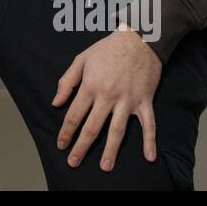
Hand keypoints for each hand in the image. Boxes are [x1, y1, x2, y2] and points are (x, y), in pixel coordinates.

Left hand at [52, 24, 161, 172]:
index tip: (61, 144)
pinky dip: (150, 141)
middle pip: (92, 127)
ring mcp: (127, 100)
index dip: (66, 132)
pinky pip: (149, 124)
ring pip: (117, 131)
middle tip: (74, 162)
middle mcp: (108, 96)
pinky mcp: (144, 101)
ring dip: (110, 150)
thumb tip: (56, 102)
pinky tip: (150, 157)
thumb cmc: (108, 48)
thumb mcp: (81, 59)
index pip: (74, 115)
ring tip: (105, 167)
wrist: (138, 38)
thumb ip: (67, 81)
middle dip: (81, 146)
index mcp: (90, 86)